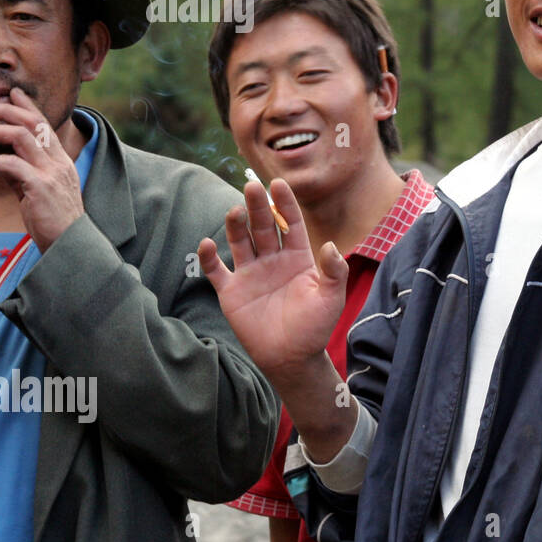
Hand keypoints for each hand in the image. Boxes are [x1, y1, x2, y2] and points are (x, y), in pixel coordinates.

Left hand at [0, 88, 86, 249]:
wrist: (72, 244)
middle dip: (7, 111)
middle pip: (33, 123)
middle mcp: (59, 162)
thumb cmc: (54, 221)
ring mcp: (51, 173)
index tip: (12, 93)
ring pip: (22, 136)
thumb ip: (24, 173)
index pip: (45, 125)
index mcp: (61, 161)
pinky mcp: (40, 186)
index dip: (27, 106)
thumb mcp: (40, 191)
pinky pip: (11, 164)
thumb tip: (2, 161)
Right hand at [197, 177, 347, 383]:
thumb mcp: (331, 297)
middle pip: (264, 227)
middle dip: (258, 207)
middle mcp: (272, 260)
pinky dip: (210, 258)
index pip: (291, 224)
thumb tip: (332, 245)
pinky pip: (217, 270)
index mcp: (298, 258)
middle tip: (252, 187)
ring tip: (235, 210)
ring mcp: (250, 273)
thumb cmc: (315, 327)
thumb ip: (334, 271)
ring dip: (236, 225)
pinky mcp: (232, 291)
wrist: (292, 357)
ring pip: (241, 241)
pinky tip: (207, 243)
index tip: (279, 184)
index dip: (285, 204)